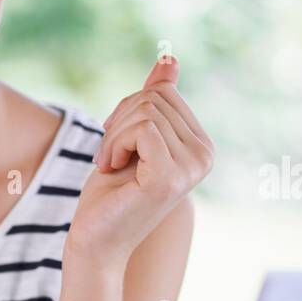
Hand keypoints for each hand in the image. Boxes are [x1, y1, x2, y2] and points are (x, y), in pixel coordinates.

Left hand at [67, 55, 213, 268]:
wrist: (96, 242)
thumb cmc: (110, 194)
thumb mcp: (130, 137)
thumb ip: (152, 102)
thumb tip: (169, 58)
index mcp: (200, 144)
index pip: (163, 92)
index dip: (128, 111)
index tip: (118, 145)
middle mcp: (205, 155)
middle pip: (154, 98)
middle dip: (119, 122)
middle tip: (111, 157)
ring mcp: (191, 167)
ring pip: (144, 111)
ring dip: (113, 136)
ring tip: (112, 166)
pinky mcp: (170, 177)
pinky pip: (141, 128)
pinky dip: (115, 144)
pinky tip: (111, 168)